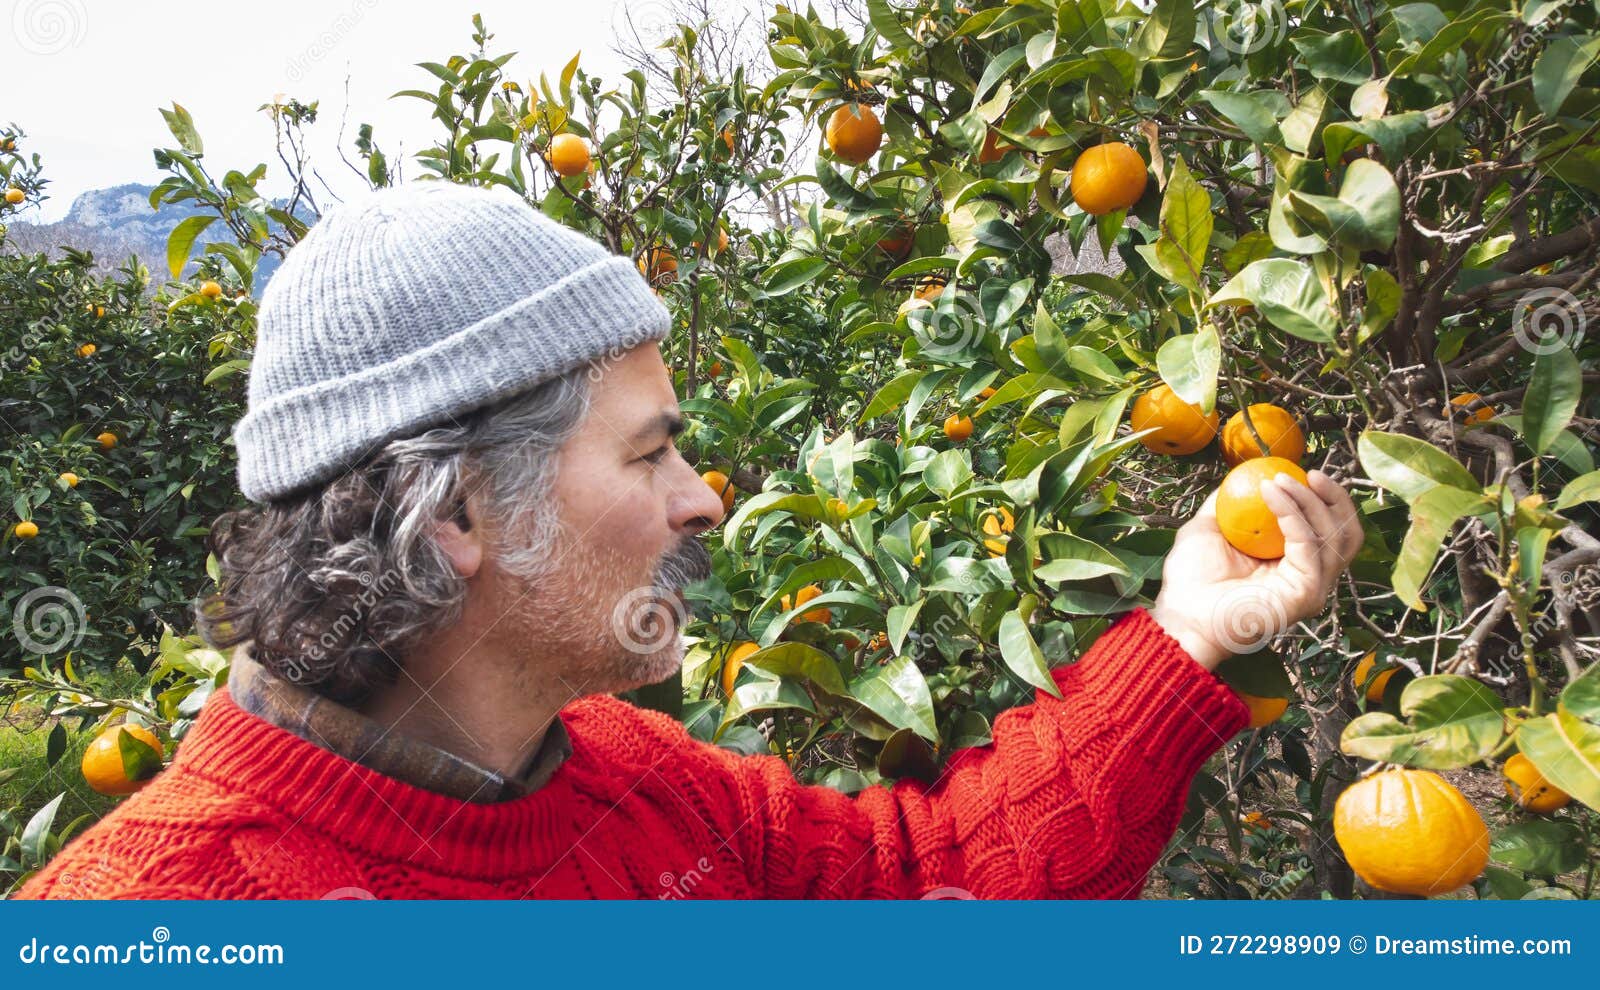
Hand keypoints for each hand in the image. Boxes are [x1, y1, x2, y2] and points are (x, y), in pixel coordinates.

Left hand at [1149, 469, 1362, 670]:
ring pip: (1333, 535)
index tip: (1305, 473)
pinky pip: (1308, 544)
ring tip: (1280, 482)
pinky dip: (1293, 513)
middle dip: (1333, 498)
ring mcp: (1311, 586)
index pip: (1330, 529)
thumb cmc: (1191, 578)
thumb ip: (1229, 505)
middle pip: (1345, 532)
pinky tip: (1271, 495)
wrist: (1183, 611)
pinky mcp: (1306, 592)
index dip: (1325, 499)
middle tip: (1308, 474)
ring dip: (1309, 500)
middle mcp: (1309, 576)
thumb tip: (1243, 478)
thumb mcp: (1208, 527)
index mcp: (1294, 563)